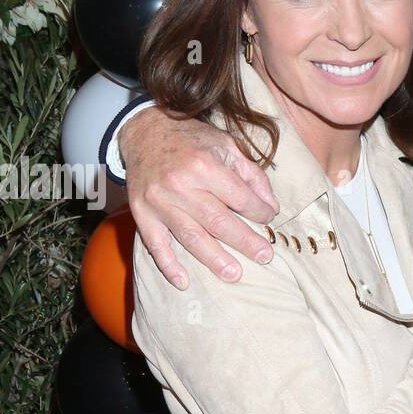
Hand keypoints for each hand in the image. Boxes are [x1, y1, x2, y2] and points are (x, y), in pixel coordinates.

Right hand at [120, 107, 279, 289]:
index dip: (260, 212)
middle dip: (245, 242)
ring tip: (234, 275)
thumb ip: (251, 174)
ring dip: (214, 259)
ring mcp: (159, 202)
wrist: (144, 131)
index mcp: (204, 165)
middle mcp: (181, 184)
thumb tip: (271, 206)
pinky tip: (183, 282)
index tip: (269, 220)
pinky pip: (155, 244)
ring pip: (191, 237)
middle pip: (219, 222)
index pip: (240, 198)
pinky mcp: (141, 213)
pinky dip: (168, 265)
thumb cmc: (191, 140)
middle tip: (264, 257)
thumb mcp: (226, 145)